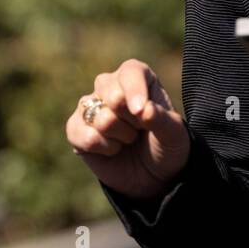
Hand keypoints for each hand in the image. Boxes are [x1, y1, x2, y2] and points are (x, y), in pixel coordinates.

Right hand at [65, 58, 189, 200]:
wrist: (152, 175)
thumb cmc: (166, 145)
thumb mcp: (173, 134)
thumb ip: (162, 120)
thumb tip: (144, 110)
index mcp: (138, 77)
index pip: (131, 72)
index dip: (135, 91)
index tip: (141, 113)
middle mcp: (111, 86)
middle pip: (113, 96)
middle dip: (131, 121)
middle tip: (141, 129)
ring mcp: (90, 106)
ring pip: (100, 119)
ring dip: (120, 137)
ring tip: (129, 138)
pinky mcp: (76, 128)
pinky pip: (82, 135)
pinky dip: (103, 148)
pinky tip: (113, 148)